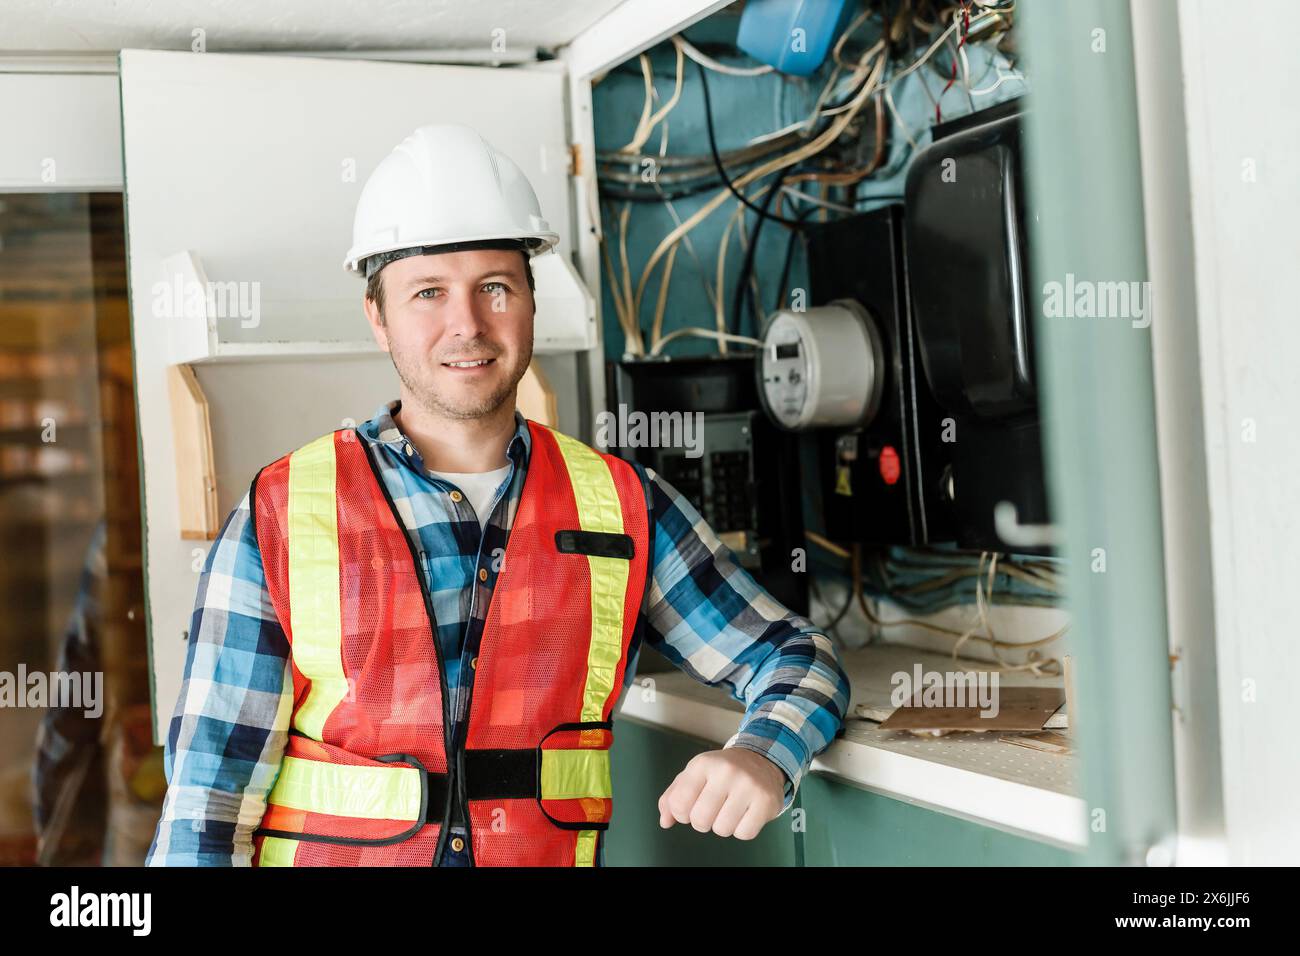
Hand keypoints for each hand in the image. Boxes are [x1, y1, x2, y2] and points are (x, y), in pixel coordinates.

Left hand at [657, 748, 784, 839]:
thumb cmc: (721, 772)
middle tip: (712, 809)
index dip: (681, 814)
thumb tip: (665, 821)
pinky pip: (744, 833)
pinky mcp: (766, 801)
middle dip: (702, 822)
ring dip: (723, 825)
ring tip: (729, 808)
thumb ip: (672, 797)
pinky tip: (744, 812)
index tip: (690, 807)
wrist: (760, 760)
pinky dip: (742, 829)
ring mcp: (748, 786)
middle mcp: (726, 771)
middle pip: (700, 820)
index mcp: (703, 764)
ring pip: (722, 829)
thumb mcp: (693, 775)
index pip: (679, 804)